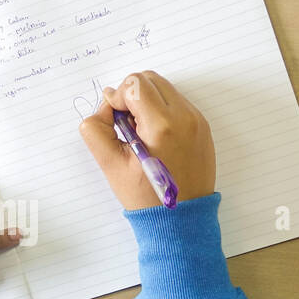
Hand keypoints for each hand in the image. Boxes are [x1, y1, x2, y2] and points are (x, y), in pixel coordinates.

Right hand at [78, 70, 215, 209]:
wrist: (182, 219)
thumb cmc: (146, 198)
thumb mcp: (111, 166)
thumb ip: (96, 131)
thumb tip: (104, 106)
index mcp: (162, 126)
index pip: (135, 84)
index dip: (116, 97)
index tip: (114, 120)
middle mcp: (185, 117)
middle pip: (150, 79)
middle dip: (131, 95)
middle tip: (125, 124)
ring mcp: (197, 120)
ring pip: (164, 88)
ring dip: (146, 101)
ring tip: (139, 132)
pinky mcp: (202, 126)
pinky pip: (177, 102)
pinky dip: (161, 110)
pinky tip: (154, 137)